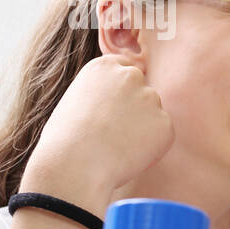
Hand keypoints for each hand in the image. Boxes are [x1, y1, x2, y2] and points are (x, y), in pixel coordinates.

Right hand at [21, 55, 174, 213]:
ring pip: (152, 113)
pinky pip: (162, 135)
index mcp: (105, 66)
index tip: (111, 108)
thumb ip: (102, 93)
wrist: (74, 162)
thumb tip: (118, 103)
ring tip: (115, 145)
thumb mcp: (75, 101)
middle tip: (113, 131)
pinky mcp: (165, 123)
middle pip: (142, 90)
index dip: (119, 92)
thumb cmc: (65, 139)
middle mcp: (131, 76)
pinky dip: (151, 146)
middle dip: (134, 108)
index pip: (124, 69)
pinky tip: (128, 154)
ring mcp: (151, 98)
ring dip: (142, 127)